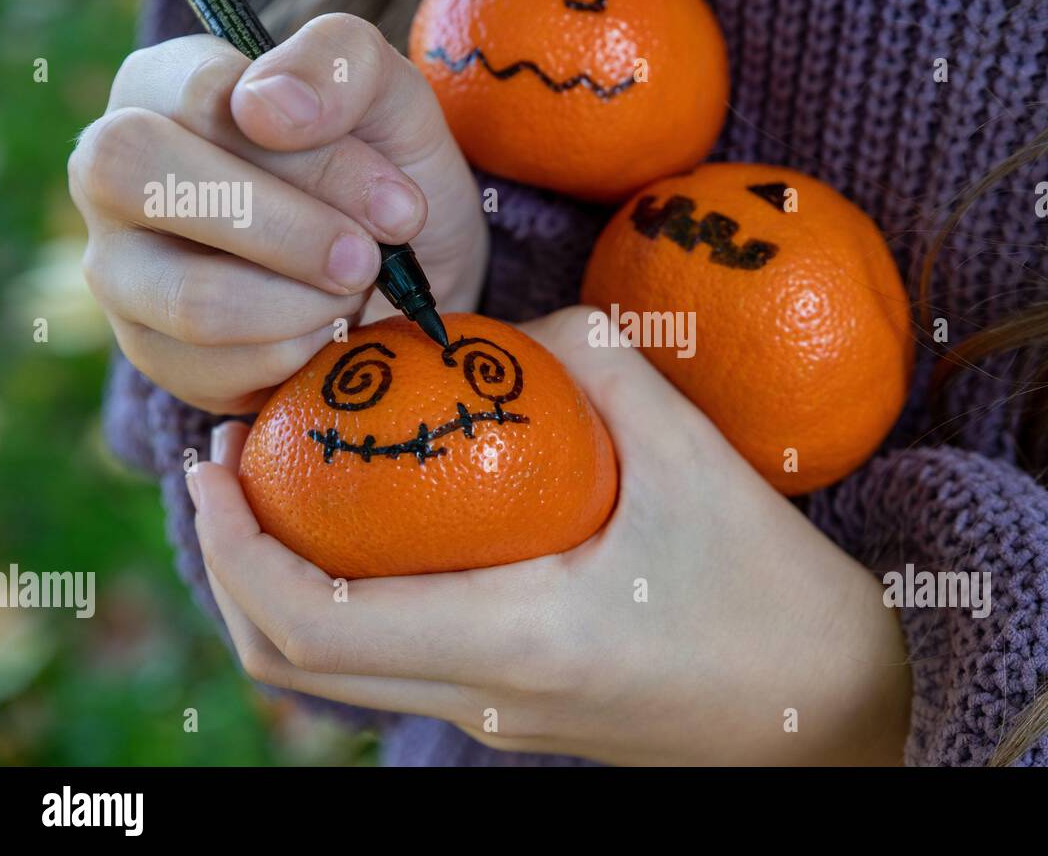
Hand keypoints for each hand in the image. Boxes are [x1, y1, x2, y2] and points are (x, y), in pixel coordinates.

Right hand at [69, 13, 486, 413]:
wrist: (410, 268)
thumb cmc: (384, 165)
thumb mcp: (390, 95)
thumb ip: (338, 64)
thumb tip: (267, 106)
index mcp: (163, 85)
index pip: (202, 99)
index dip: (311, 158)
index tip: (397, 203)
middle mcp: (113, 172)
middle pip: (138, 180)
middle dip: (287, 235)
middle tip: (370, 262)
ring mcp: (119, 268)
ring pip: (192, 299)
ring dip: (306, 304)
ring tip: (357, 291)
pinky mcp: (149, 351)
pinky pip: (217, 370)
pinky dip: (300, 354)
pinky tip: (327, 328)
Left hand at [188, 306, 910, 764]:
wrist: (831, 707)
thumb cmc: (772, 592)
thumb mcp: (694, 456)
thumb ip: (597, 364)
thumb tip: (521, 330)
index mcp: (511, 645)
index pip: (312, 623)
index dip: (236, 545)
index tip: (216, 462)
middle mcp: (483, 700)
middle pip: (294, 666)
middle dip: (234, 566)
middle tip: (231, 464)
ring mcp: (497, 716)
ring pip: (341, 672)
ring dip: (289, 582)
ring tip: (297, 486)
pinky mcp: (522, 710)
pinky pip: (401, 663)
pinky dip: (357, 599)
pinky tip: (395, 523)